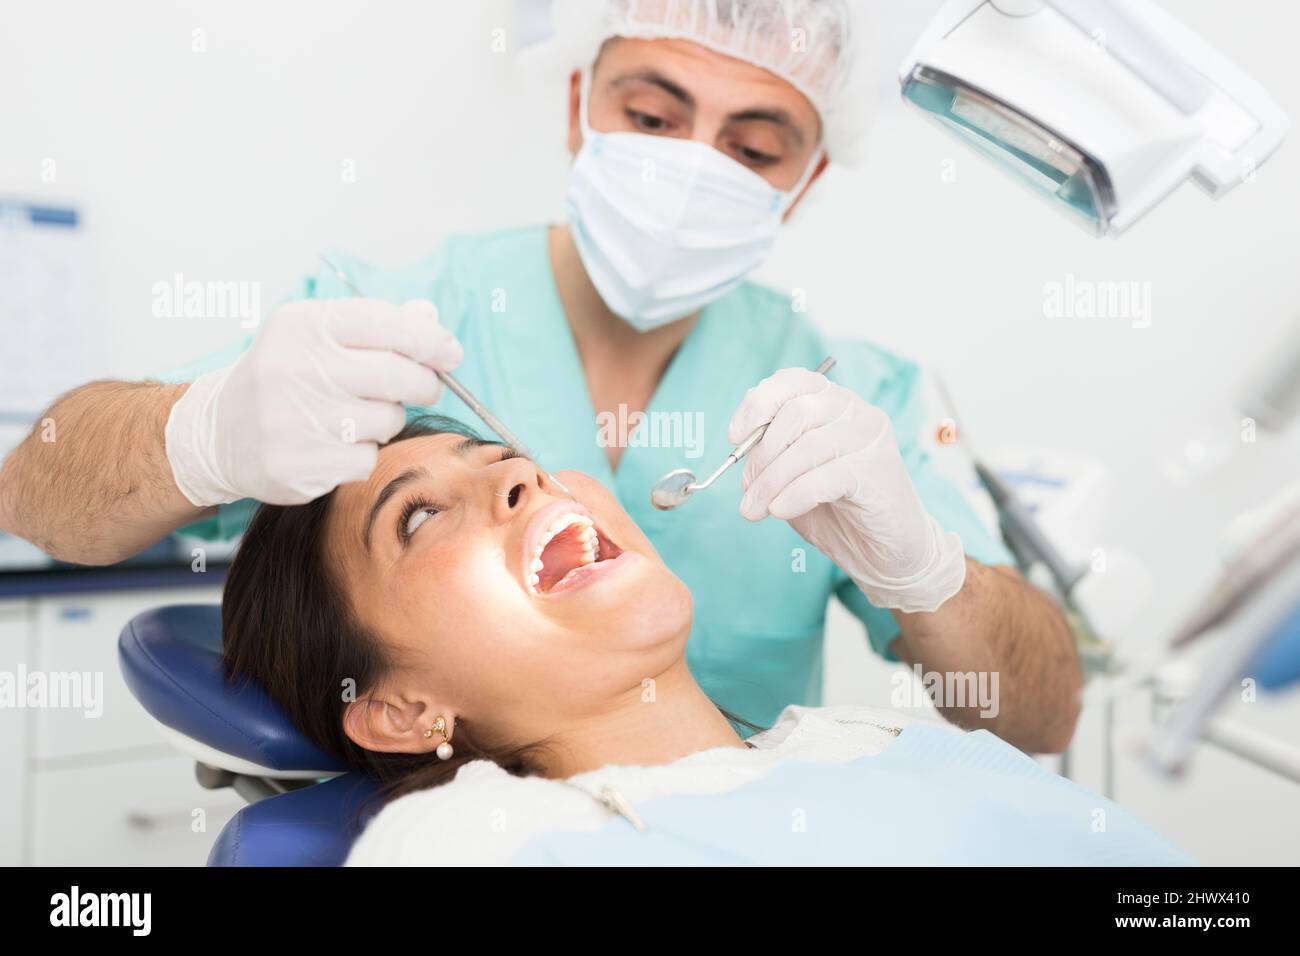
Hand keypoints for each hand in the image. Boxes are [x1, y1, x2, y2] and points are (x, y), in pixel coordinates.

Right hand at [165, 298, 461, 505]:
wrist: (220, 432)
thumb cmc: (286, 376)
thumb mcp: (320, 336)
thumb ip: (378, 325)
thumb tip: (430, 320)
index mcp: (304, 325)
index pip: (388, 325)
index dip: (431, 341)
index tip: (451, 353)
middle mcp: (296, 368)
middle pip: (399, 376)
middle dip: (425, 383)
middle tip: (424, 387)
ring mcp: (295, 420)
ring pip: (388, 421)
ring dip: (385, 421)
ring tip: (351, 415)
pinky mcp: (299, 466)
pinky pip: (367, 459)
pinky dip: (361, 454)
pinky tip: (330, 444)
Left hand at [728, 367, 965, 612]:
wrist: (885, 553)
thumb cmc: (838, 512)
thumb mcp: (793, 477)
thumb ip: (772, 456)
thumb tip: (741, 450)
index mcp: (833, 404)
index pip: (793, 380)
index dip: (758, 403)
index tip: (735, 437)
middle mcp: (856, 412)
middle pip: (796, 413)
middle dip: (762, 454)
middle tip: (747, 489)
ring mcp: (871, 438)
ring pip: (809, 446)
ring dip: (772, 481)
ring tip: (758, 509)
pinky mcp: (878, 470)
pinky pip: (826, 475)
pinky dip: (795, 494)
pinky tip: (781, 510)